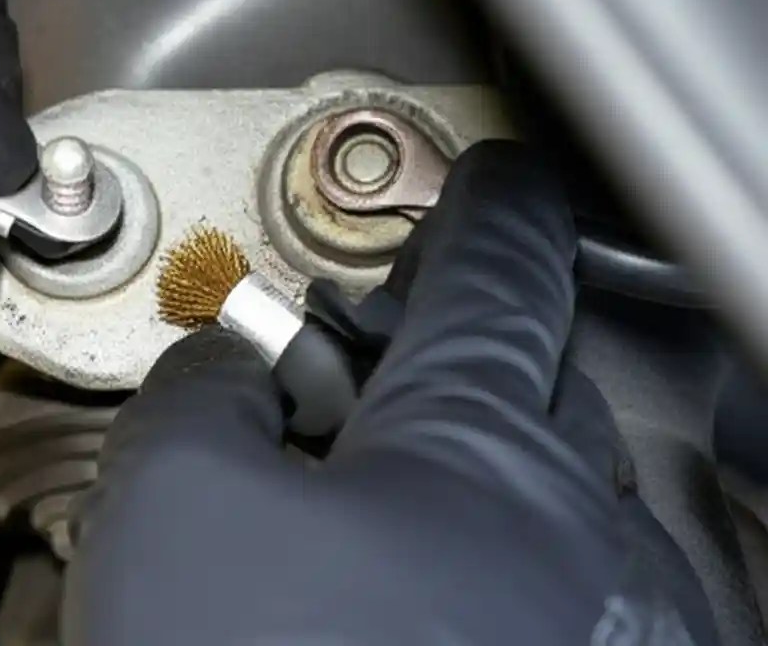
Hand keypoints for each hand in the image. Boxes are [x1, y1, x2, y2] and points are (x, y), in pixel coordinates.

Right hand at [64, 142, 713, 644]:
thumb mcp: (177, 496)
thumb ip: (202, 384)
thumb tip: (225, 365)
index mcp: (486, 441)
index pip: (502, 263)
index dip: (486, 203)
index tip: (490, 180)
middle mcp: (584, 527)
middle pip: (523, 380)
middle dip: (442, 365)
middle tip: (355, 384)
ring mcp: (605, 625)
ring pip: (539, 496)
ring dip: (457, 480)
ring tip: (353, 527)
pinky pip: (549, 590)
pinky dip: (478, 570)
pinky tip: (397, 614)